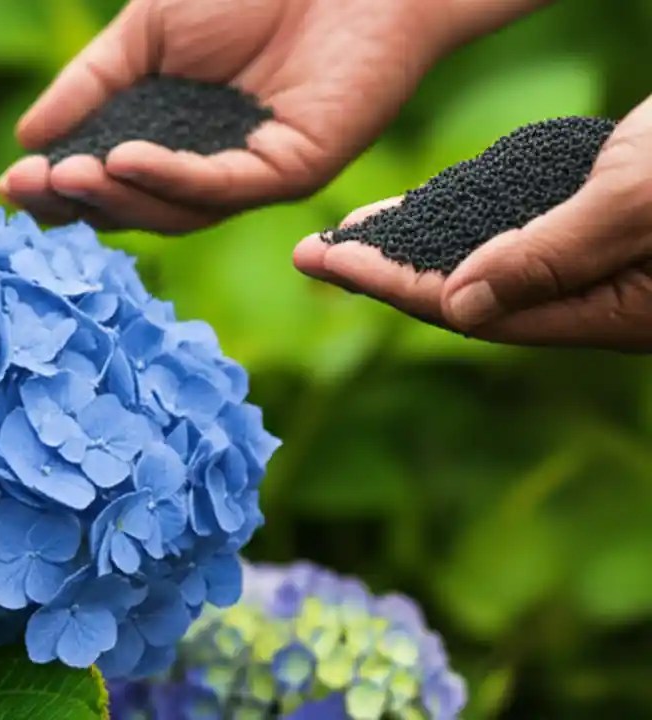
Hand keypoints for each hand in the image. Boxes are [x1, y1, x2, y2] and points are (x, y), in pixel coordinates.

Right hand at [0, 0, 529, 233]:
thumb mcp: (147, 31)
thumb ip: (92, 82)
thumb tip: (28, 136)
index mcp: (169, 133)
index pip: (105, 177)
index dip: (57, 185)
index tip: (11, 182)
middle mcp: (207, 165)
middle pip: (133, 206)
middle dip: (76, 201)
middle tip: (26, 188)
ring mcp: (249, 174)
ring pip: (172, 210)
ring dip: (115, 196)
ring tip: (66, 175)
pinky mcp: (291, 170)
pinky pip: (221, 187)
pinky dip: (169, 177)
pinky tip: (125, 160)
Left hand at [294, 96, 651, 352]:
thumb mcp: (639, 200)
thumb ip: (552, 255)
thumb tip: (457, 306)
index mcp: (604, 311)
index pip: (471, 309)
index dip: (389, 284)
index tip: (324, 262)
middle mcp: (596, 296)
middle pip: (467, 292)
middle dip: (383, 272)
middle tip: (309, 253)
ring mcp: (601, 263)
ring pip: (487, 262)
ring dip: (415, 245)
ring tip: (350, 231)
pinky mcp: (605, 221)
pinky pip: (515, 229)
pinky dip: (463, 218)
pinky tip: (428, 205)